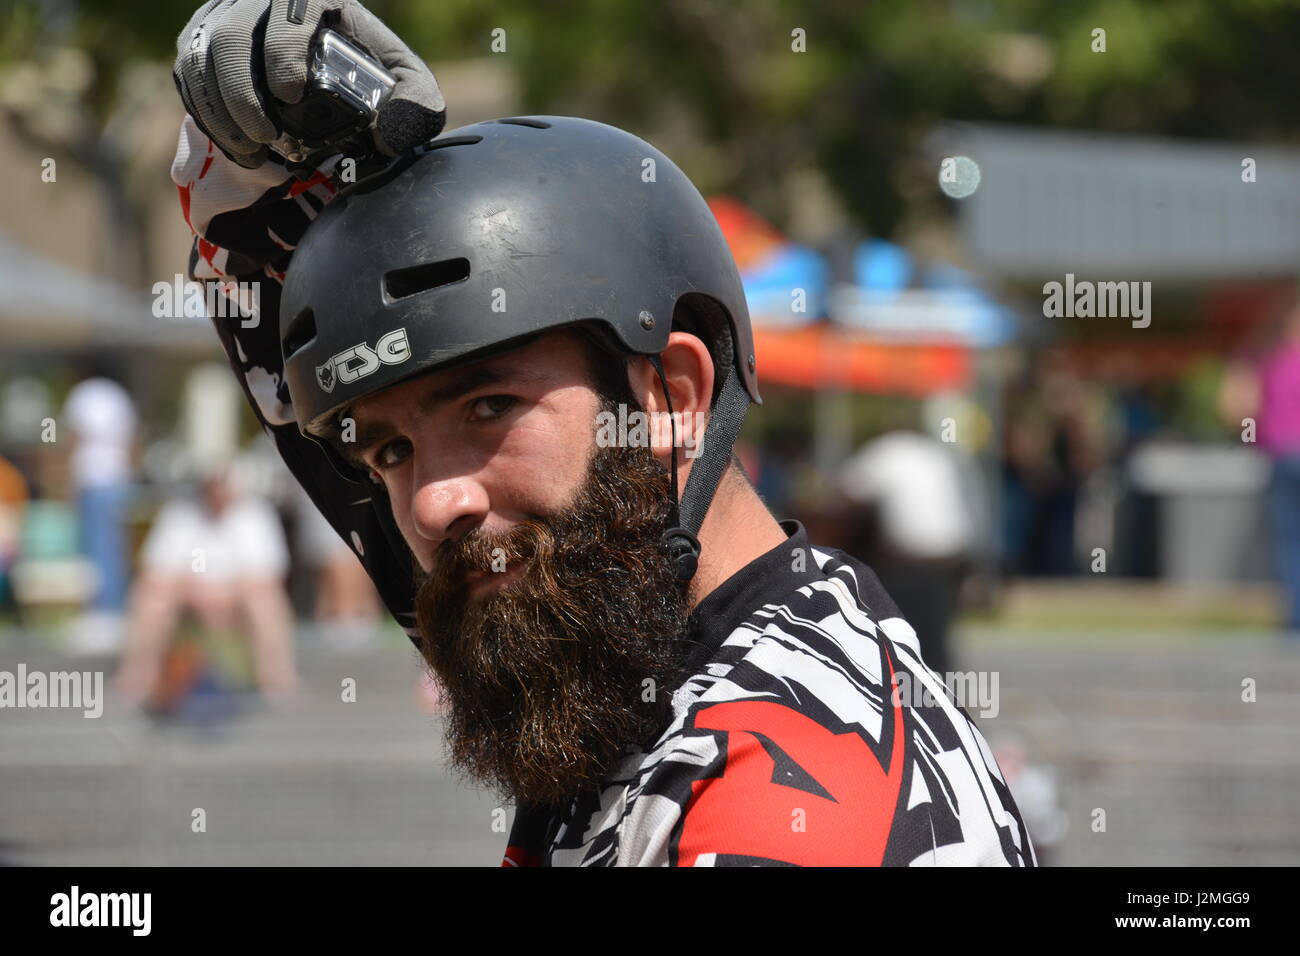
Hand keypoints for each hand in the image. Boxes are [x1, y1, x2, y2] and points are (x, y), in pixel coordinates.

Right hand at [174, 0, 445, 168]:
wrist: (340, 75)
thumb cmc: (374, 75)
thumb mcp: (407, 84)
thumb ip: (415, 105)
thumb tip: (387, 136)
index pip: (288, 7)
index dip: (283, 49)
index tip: (291, 95)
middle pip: (233, 34)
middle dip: (243, 93)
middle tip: (268, 137)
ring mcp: (226, 15)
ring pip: (201, 55)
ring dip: (219, 110)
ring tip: (251, 150)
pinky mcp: (203, 40)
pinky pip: (187, 73)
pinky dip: (204, 113)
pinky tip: (233, 144)